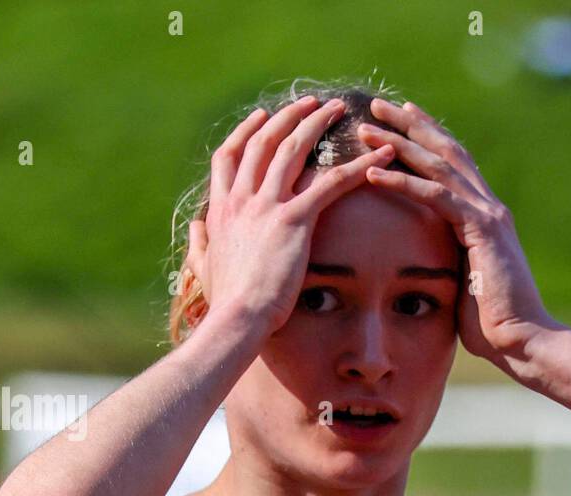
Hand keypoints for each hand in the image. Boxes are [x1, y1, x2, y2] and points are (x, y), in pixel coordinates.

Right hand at [183, 96, 395, 344]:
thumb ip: (199, 243)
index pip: (231, 155)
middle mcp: (242, 198)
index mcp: (221, 207)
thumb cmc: (224, 301)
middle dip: (290, 116)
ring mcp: (266, 205)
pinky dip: (355, 167)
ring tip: (340, 109)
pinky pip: (330, 183)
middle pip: (265, 141)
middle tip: (312, 102)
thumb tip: (195, 230)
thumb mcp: (204, 266)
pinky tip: (375, 158)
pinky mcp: (293, 220)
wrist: (237, 318)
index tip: (262, 116)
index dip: (247, 131)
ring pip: (295, 149)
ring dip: (319, 123)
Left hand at [357, 98, 563, 375]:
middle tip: (376, 105)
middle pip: (446, 151)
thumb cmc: (494, 325)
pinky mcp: (481, 229)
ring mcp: (488, 214)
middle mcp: (489, 207)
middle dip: (409, 126)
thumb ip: (449, 264)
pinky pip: (436, 196)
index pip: (453, 166)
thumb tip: (425, 268)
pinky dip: (402, 182)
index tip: (396, 121)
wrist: (524, 340)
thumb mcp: (463, 286)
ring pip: (438, 165)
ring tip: (366, 128)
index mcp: (485, 217)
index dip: (425, 140)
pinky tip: (373, 173)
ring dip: (399, 144)